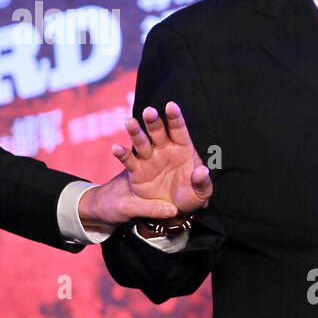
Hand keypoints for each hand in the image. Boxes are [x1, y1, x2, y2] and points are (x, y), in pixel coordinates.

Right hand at [77, 102, 213, 228]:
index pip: (179, 130)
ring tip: (130, 123)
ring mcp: (149, 159)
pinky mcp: (137, 171)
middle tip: (149, 111)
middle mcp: (164, 149)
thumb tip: (202, 171)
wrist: (172, 211)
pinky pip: (129, 160)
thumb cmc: (189, 196)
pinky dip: (122, 154)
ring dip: (136, 132)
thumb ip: (202, 182)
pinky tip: (116, 148)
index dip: (175, 117)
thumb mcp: (200, 193)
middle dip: (153, 121)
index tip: (171, 106)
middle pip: (158, 131)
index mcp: (182, 149)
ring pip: (142, 142)